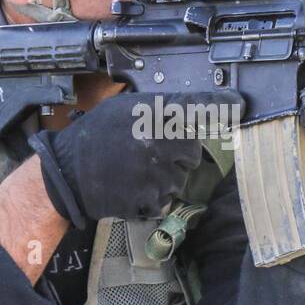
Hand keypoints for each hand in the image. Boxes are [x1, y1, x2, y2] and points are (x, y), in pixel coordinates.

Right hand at [28, 89, 243, 226]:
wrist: (66, 171)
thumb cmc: (95, 136)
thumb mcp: (125, 108)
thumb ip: (158, 110)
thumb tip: (189, 111)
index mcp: (153, 116)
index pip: (198, 106)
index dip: (222, 104)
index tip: (238, 103)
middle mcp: (160, 142)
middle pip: (193, 152)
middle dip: (181, 154)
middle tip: (154, 152)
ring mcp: (156, 173)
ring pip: (180, 179)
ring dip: (166, 178)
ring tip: (137, 171)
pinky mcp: (149, 200)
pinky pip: (164, 200)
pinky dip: (154, 198)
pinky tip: (133, 187)